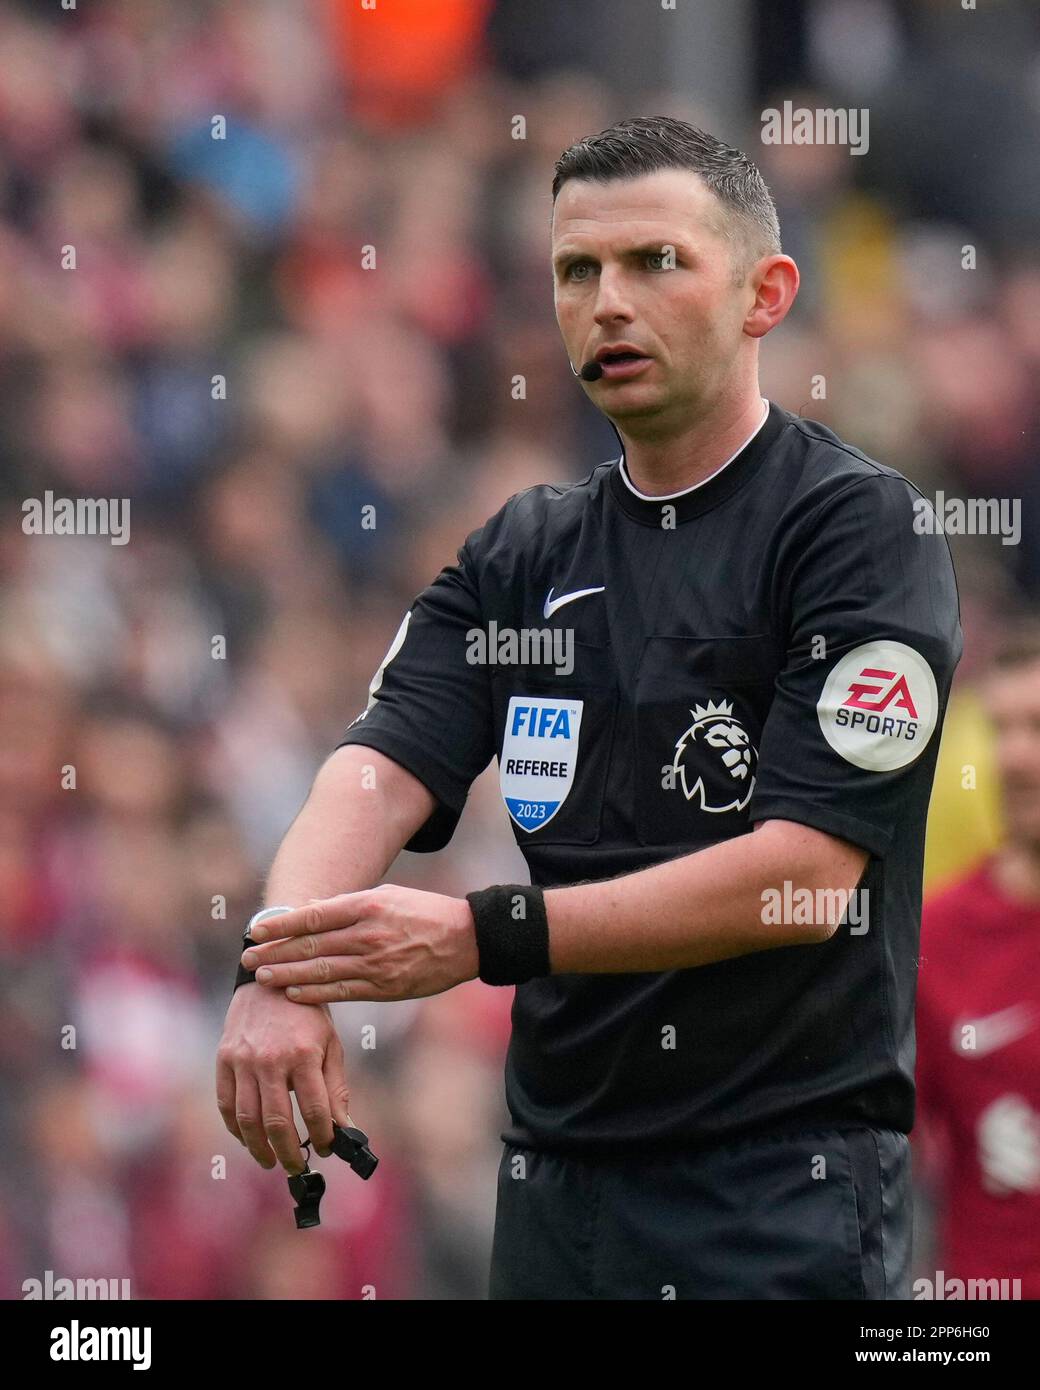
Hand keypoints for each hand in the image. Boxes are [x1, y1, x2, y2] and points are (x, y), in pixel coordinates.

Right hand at [215, 985, 349, 1172]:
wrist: (269, 979)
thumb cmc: (306, 1014)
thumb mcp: (330, 1044)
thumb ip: (336, 1087)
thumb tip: (344, 1127)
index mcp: (303, 1054)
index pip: (314, 1110)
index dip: (322, 1136)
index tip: (327, 1148)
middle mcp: (270, 1060)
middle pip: (277, 1122)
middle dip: (289, 1152)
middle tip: (297, 1167)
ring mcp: (243, 1061)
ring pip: (248, 1119)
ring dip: (260, 1148)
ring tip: (271, 1161)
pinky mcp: (224, 1060)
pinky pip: (226, 1104)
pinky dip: (236, 1128)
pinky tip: (249, 1139)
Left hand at [239, 884, 479, 1004]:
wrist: (467, 939)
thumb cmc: (424, 912)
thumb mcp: (387, 895)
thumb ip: (348, 905)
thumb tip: (310, 909)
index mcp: (368, 906)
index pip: (313, 917)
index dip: (280, 926)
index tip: (256, 932)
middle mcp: (368, 934)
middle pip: (311, 945)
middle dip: (274, 954)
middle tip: (246, 959)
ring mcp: (377, 963)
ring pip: (321, 970)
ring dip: (286, 975)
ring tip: (261, 978)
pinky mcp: (385, 987)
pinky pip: (342, 992)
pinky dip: (315, 993)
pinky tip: (293, 993)